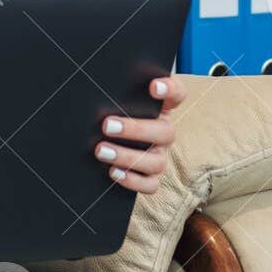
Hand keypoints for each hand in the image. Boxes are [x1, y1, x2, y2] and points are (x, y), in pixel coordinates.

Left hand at [93, 74, 185, 194]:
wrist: (107, 139)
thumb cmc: (113, 113)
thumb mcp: (117, 100)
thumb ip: (115, 91)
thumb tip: (94, 88)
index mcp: (160, 108)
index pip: (177, 94)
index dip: (170, 89)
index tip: (153, 86)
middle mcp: (164, 132)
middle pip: (165, 132)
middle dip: (135, 130)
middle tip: (106, 125)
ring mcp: (160, 156)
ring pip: (156, 162)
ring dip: (127, 157)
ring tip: (101, 151)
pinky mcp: (151, 178)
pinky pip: (150, 184)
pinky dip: (132, 181)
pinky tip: (112, 171)